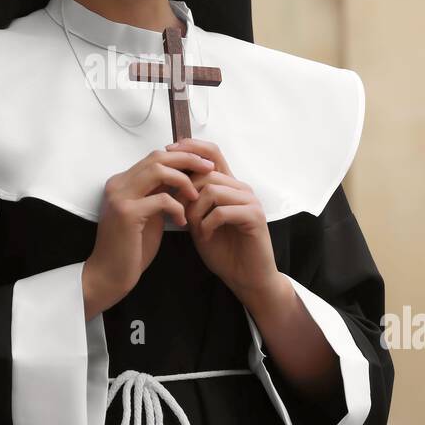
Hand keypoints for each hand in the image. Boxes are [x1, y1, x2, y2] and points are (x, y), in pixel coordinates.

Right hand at [84, 145, 216, 312]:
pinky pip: (162, 199)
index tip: (202, 165)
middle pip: (157, 157)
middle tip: (209, 168)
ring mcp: (120, 197)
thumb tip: (183, 179)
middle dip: (187, 159)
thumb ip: (158, 195)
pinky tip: (182, 222)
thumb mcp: (148, 215)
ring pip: (158, 170)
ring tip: (195, 196)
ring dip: (184, 180)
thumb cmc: (131, 249)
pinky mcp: (127, 213)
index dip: (181, 157)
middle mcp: (118, 184)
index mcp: (121, 183)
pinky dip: (177, 207)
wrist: (110, 275)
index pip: (154, 157)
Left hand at [166, 138, 279, 298]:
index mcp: (229, 186)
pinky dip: (207, 224)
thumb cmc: (222, 250)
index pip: (212, 153)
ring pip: (213, 190)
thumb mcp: (199, 221)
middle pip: (207, 174)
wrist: (246, 277)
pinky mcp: (255, 217)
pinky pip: (222, 211)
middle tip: (180, 214)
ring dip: (196, 211)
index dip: (191, 146)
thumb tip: (169, 181)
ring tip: (193, 228)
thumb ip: (189, 201)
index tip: (169, 150)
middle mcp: (241, 188)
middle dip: (186, 193)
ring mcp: (250, 201)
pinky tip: (205, 237)